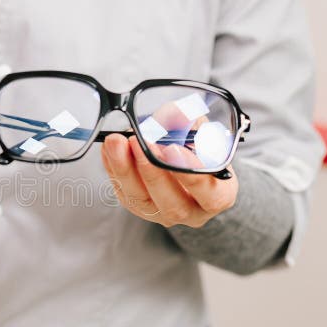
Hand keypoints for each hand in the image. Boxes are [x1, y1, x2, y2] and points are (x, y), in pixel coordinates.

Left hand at [100, 134, 237, 227]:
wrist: (182, 159)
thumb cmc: (198, 145)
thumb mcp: (201, 129)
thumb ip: (189, 121)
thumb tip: (175, 112)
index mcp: (218, 196)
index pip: (210, 195)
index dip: (191, 174)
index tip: (173, 148)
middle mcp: (192, 212)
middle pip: (172, 203)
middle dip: (152, 171)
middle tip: (137, 141)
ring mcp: (163, 214)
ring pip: (140, 200)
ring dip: (125, 169)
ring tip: (115, 141)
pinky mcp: (139, 208)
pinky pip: (123, 192)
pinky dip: (113, 168)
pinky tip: (108, 148)